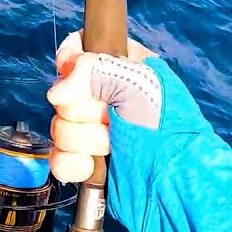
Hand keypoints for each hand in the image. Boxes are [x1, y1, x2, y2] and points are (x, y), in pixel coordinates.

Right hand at [46, 31, 162, 182]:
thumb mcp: (137, 84)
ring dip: (81, 139)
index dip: (71, 56)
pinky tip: (91, 165)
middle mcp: (107, 97)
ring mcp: (95, 131)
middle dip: (83, 109)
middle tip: (109, 118)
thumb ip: (92, 71)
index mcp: (125, 67)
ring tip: (109, 145)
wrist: (175, 184)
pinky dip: (71, 163)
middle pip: (64, 90)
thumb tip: (56, 93)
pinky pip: (59, 156)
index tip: (71, 67)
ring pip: (59, 125)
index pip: (82, 47)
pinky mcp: (88, 162)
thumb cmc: (168, 130)